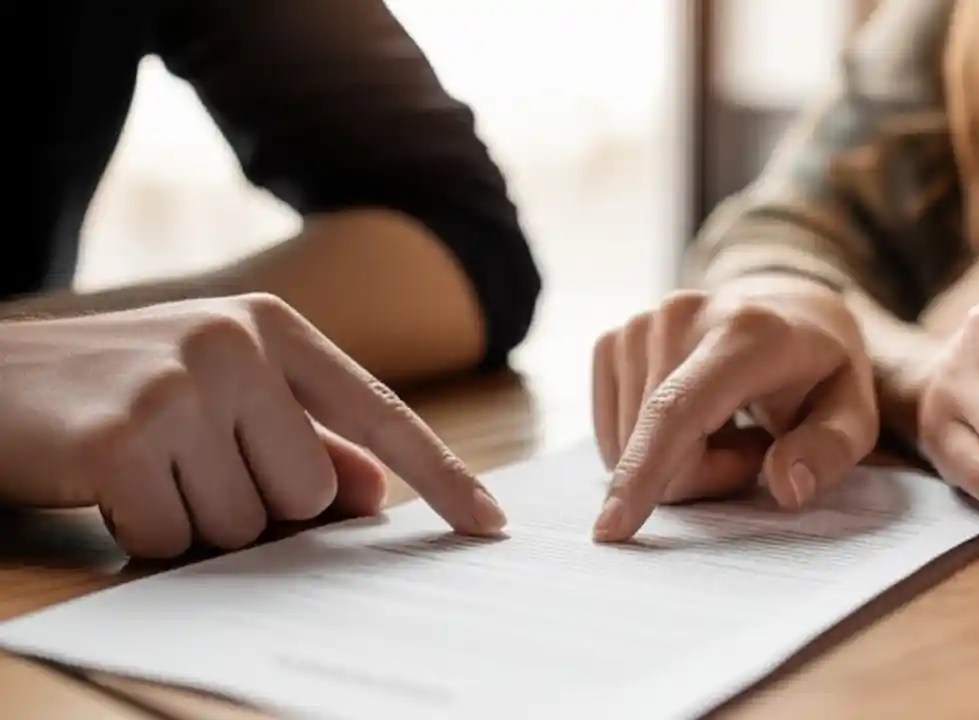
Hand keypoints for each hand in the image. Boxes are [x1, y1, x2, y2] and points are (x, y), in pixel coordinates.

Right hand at [0, 294, 504, 557]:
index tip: (490, 524)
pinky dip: (142, 532)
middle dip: (255, 504)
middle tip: (186, 461)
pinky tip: (106, 483)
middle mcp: (235, 346)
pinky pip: (173, 540)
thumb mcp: (222, 392)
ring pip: (246, 526)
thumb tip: (376, 493)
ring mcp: (179, 388)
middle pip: (311, 495)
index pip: (381, 412)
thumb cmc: (121, 389)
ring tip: (144, 465)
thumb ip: (305, 437)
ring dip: (195, 518)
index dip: (442, 474)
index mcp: (274, 328)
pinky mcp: (121, 441)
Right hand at [591, 276, 878, 541]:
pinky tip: (690, 417)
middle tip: (755, 445)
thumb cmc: (821, 371)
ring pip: (631, 443)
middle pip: (659, 444)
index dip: (644, 470)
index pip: (679, 410)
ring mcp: (641, 324)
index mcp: (746, 333)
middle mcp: (682, 316)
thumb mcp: (854, 413)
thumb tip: (787, 487)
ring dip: (678, 457)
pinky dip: (648, 442)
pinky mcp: (614, 339)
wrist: (787, 310)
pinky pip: (612, 429)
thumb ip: (830, 451)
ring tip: (726, 425)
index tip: (612, 529)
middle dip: (704, 473)